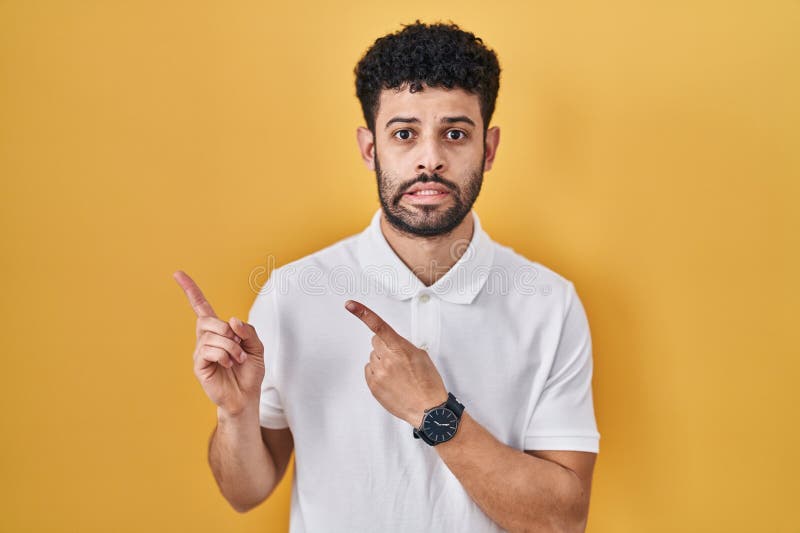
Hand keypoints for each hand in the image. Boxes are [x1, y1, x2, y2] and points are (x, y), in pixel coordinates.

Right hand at [173, 270, 264, 415]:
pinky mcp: (199, 366)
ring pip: (212, 336)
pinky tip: (228, 365)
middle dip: (227, 330)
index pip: (201, 306)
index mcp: (218, 330)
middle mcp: (205, 338)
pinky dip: (224, 356)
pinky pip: (209, 351)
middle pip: (208, 320)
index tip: (178, 273)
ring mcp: (200, 352)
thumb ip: (248, 331)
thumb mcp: (257, 346)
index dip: (191, 290)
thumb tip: (232, 320)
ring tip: (237, 359)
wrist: (246, 397)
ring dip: (231, 348)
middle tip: (238, 346)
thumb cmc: (249, 372)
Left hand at [344, 299, 447, 427]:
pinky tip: (391, 381)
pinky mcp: (373, 386)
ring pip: (373, 357)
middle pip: (375, 342)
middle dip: (384, 347)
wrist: (428, 410)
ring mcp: (379, 373)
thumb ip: (403, 346)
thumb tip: (393, 344)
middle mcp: (387, 360)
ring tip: (398, 375)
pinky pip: (369, 371)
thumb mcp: (421, 357)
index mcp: (401, 349)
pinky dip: (377, 373)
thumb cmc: (428, 384)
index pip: (379, 326)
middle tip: (398, 359)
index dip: (363, 313)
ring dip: (382, 362)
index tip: (350, 305)